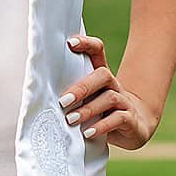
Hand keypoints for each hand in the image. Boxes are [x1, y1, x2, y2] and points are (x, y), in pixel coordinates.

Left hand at [60, 32, 156, 150]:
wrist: (134, 127)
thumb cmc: (102, 112)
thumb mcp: (88, 100)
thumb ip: (71, 95)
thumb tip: (40, 96)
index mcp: (101, 76)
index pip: (97, 51)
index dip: (86, 44)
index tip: (70, 43)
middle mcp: (114, 85)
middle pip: (103, 75)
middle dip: (81, 87)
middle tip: (62, 101)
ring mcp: (124, 101)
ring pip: (109, 97)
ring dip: (88, 109)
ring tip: (71, 120)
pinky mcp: (130, 119)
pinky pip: (118, 118)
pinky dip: (101, 126)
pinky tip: (87, 133)